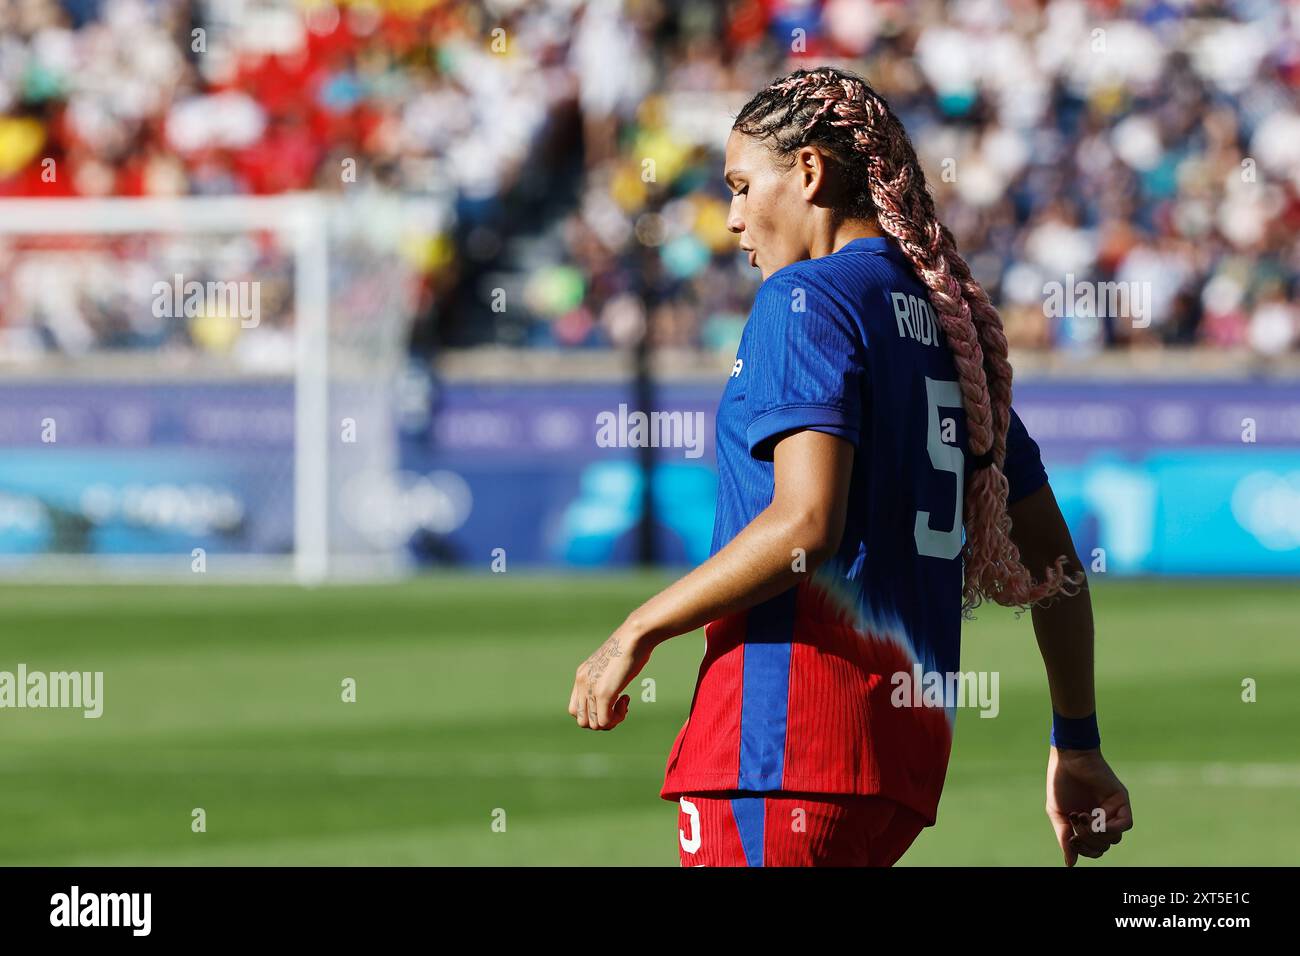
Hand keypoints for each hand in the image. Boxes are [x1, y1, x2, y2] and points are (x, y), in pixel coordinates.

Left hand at [568, 624, 652, 730]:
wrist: (635, 635)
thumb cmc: (629, 647)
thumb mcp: (610, 664)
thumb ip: (604, 678)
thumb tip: (612, 694)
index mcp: (581, 676)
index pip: (575, 709)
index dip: (592, 713)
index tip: (609, 702)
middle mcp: (582, 683)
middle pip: (582, 721)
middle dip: (601, 721)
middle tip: (617, 707)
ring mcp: (591, 688)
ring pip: (594, 725)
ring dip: (611, 720)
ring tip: (623, 703)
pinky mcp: (604, 693)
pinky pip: (605, 721)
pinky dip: (617, 717)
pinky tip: (626, 699)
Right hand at [1046, 747, 1132, 865]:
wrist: (1068, 758)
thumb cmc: (1060, 782)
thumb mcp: (1059, 814)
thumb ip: (1065, 838)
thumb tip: (1070, 865)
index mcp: (1089, 822)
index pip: (1095, 848)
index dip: (1084, 849)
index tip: (1071, 839)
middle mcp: (1103, 818)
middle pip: (1105, 845)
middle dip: (1088, 841)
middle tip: (1075, 825)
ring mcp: (1113, 809)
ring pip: (1115, 838)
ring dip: (1096, 833)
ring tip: (1081, 817)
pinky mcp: (1121, 800)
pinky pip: (1125, 824)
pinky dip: (1111, 828)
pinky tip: (1096, 820)